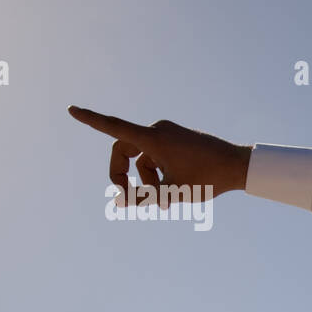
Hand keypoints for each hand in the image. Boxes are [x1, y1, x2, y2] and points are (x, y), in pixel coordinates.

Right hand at [67, 105, 250, 205]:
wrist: (240, 166)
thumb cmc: (208, 178)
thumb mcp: (172, 192)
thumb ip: (143, 197)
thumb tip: (118, 201)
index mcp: (154, 138)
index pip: (114, 128)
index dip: (91, 120)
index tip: (72, 110)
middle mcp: (158, 131)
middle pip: (124, 150)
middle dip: (123, 175)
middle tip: (129, 198)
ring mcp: (168, 133)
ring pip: (143, 158)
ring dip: (147, 179)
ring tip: (164, 201)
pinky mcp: (177, 139)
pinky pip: (157, 155)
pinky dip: (158, 173)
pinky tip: (172, 192)